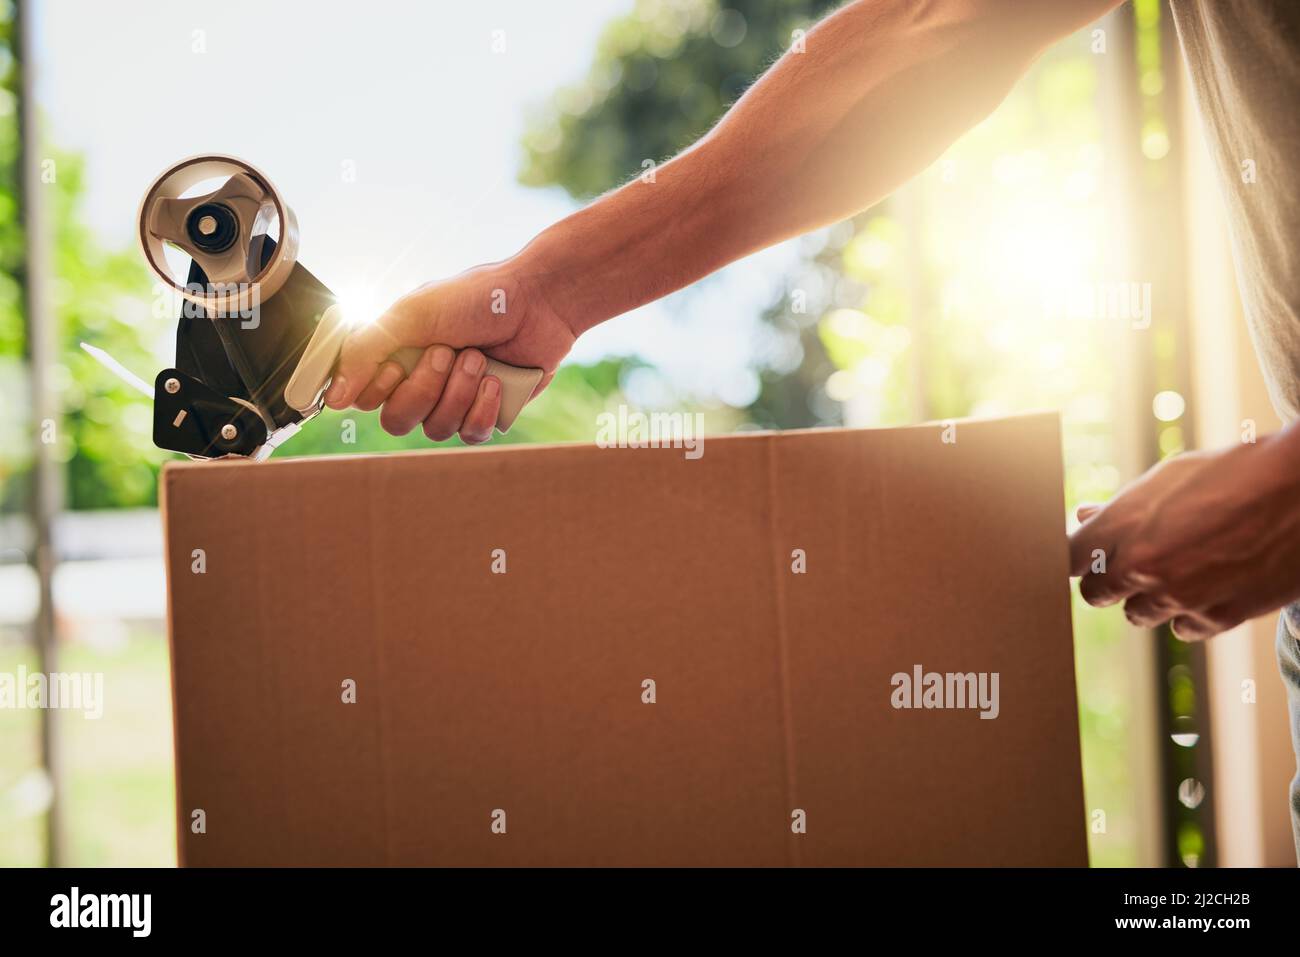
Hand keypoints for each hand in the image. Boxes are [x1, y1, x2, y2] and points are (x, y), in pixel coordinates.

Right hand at [324, 259, 575, 443]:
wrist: (538, 301)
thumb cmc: (475, 298)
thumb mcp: (410, 314)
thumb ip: (364, 352)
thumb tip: (334, 400)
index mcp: (397, 355)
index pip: (365, 399)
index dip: (380, 388)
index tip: (400, 361)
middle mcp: (421, 380)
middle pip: (397, 421)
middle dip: (425, 388)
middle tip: (448, 352)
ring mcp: (455, 399)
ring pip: (436, 429)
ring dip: (458, 392)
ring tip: (478, 357)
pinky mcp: (487, 412)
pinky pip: (471, 434)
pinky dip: (482, 407)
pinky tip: (495, 380)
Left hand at [1068, 432, 1299, 639]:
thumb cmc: (1234, 472)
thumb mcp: (1168, 478)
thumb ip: (1121, 506)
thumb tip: (1085, 517)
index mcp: (1123, 525)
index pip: (1069, 557)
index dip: (1076, 556)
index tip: (1084, 555)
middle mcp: (1142, 566)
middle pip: (1094, 593)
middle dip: (1107, 579)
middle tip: (1128, 562)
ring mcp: (1179, 595)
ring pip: (1138, 614)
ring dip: (1148, 597)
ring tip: (1176, 568)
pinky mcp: (1217, 617)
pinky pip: (1183, 628)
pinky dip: (1189, 613)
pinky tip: (1207, 586)